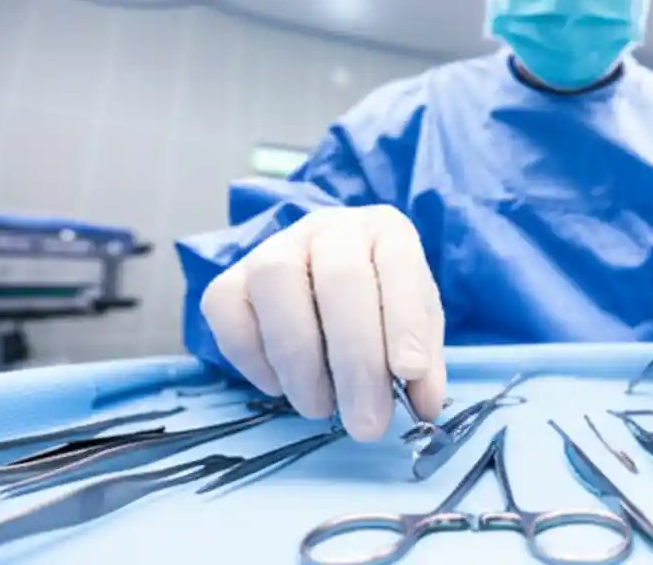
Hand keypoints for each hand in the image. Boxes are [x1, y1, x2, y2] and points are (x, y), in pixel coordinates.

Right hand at [200, 206, 445, 439]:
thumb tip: (425, 403)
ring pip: (276, 285)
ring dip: (299, 360)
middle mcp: (329, 229)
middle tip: (366, 423)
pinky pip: (228, 310)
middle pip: (339, 279)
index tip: (409, 372)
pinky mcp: (230, 278)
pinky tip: (281, 387)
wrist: (323, 277)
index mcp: (385, 232)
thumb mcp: (415, 324)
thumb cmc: (378, 301)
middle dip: (355, 359)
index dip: (404, 319)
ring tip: (320, 407)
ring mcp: (274, 248)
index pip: (398, 263)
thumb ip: (423, 360)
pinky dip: (253, 358)